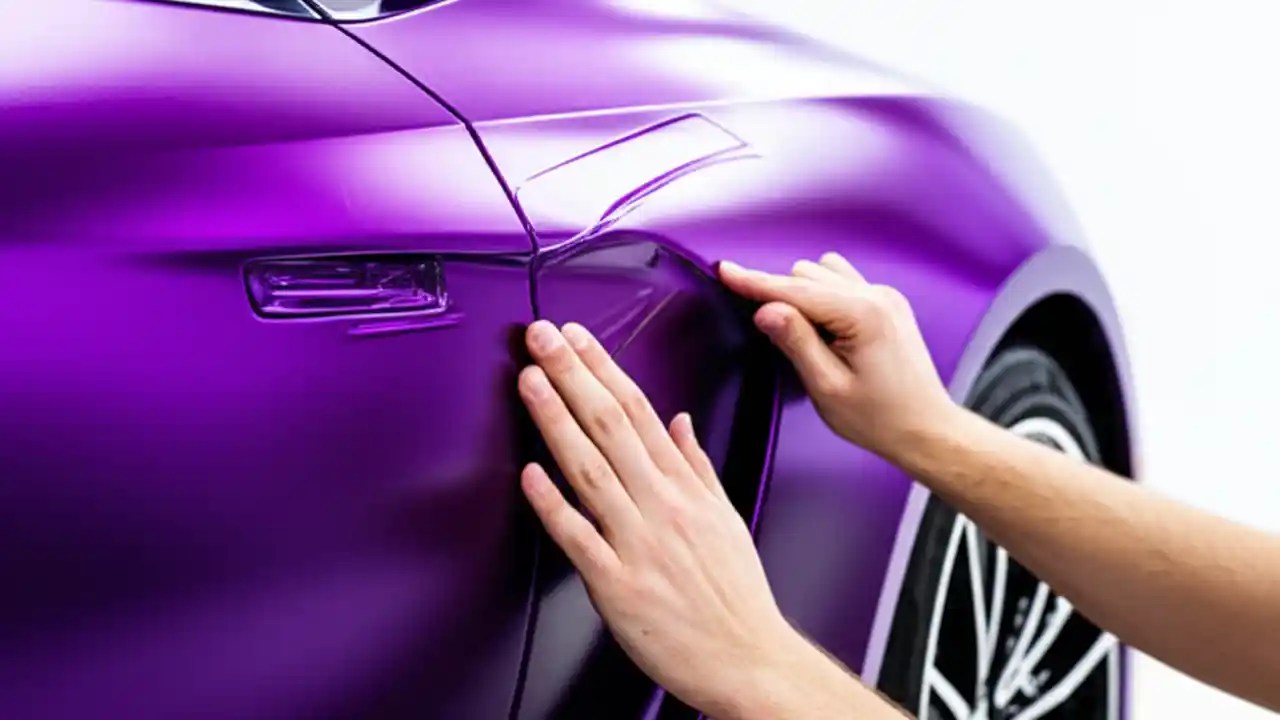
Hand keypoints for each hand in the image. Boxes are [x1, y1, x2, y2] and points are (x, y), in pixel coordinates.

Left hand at [517, 320, 852, 718]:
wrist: (749, 659)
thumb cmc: (735, 595)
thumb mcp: (727, 518)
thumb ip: (698, 466)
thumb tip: (681, 421)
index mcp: (686, 488)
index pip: (639, 411)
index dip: (603, 369)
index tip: (578, 338)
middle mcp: (661, 506)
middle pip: (611, 426)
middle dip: (573, 375)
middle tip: (542, 337)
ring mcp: (638, 543)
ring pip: (591, 469)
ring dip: (556, 420)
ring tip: (530, 381)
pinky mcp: (618, 584)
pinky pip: (580, 537)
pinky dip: (553, 504)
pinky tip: (531, 474)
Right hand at [719, 253, 954, 462]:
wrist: (926, 429)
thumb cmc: (879, 418)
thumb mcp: (827, 388)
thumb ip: (796, 343)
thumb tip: (765, 309)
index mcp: (862, 314)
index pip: (795, 289)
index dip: (755, 281)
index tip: (725, 271)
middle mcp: (876, 295)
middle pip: (807, 276)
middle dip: (781, 295)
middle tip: (770, 332)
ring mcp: (884, 296)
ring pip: (823, 273)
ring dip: (802, 293)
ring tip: (803, 335)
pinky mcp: (887, 303)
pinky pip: (842, 282)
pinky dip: (823, 296)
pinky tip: (824, 328)